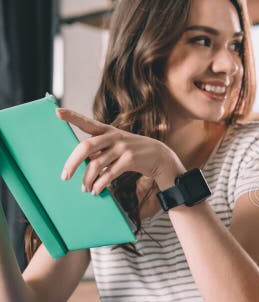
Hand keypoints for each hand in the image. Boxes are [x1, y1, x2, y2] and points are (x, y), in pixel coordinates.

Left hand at [57, 108, 183, 194]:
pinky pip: (109, 173)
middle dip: (72, 163)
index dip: (72, 116)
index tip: (56, 112)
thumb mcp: (116, 145)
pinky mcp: (130, 159)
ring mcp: (122, 147)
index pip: (86, 122)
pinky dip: (100, 184)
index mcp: (107, 130)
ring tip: (84, 188)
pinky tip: (96, 190)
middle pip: (86, 147)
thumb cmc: (132, 152)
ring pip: (96, 164)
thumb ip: (99, 150)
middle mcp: (113, 136)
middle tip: (65, 176)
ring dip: (87, 179)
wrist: (160, 157)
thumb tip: (80, 166)